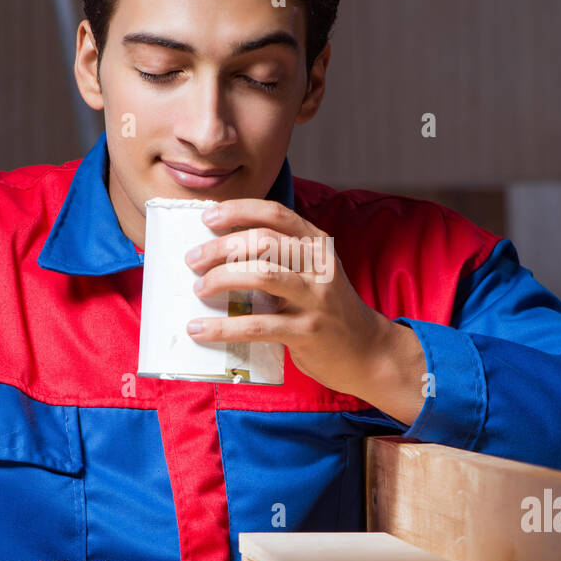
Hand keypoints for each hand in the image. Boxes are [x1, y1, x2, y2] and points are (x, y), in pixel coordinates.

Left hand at [184, 199, 425, 424]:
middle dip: (221, 248)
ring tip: (199, 289)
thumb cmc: (327, 310)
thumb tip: (220, 250)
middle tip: (193, 260)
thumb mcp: (313, 273)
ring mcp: (315, 298)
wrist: (366, 351)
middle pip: (264, 242)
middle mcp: (319, 266)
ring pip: (262, 275)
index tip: (208, 216)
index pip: (276, 214)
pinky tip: (200, 329)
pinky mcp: (307, 331)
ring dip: (222, 278)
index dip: (239, 210)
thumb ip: (281, 258)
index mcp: (317, 244)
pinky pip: (257, 325)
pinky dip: (223, 327)